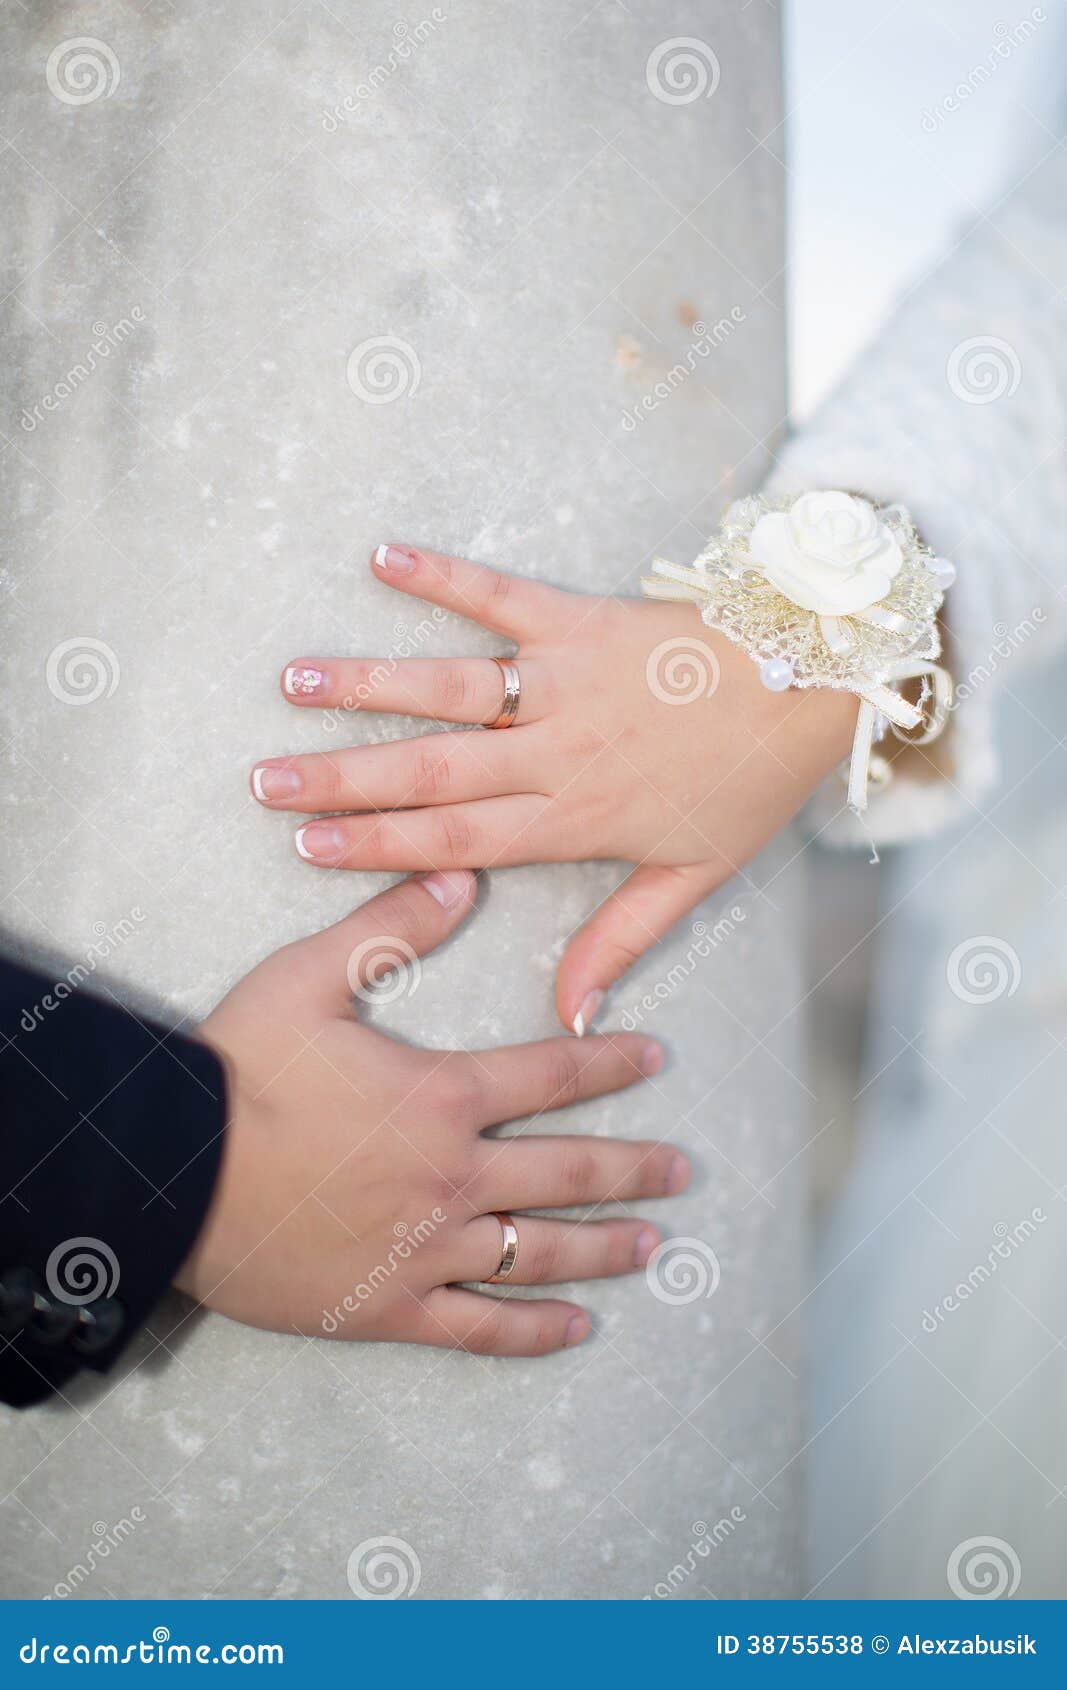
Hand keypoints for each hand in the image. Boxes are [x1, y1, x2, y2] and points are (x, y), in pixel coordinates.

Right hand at [181, 871, 685, 1355]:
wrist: (170, 1175)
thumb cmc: (236, 1074)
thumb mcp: (306, 980)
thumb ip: (389, 928)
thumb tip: (459, 880)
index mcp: (441, 1095)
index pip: (552, 1075)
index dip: (609, 1064)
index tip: (653, 1058)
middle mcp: (453, 1175)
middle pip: (569, 1172)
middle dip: (634, 1168)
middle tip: (682, 1170)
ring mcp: (427, 1247)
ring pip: (540, 1250)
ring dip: (605, 1246)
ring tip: (652, 1245)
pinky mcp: (391, 1304)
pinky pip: (480, 1325)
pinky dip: (533, 1329)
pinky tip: (576, 1328)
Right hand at [251, 543, 857, 1034]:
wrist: (816, 681)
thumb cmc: (752, 781)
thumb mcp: (695, 876)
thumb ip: (621, 941)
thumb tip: (568, 1015)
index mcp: (577, 819)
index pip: (458, 839)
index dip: (379, 847)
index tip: (309, 850)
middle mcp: (558, 751)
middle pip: (433, 771)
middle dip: (343, 779)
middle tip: (267, 782)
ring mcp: (567, 681)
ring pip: (451, 688)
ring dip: (369, 685)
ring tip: (295, 683)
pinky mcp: (583, 619)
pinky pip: (503, 595)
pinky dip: (445, 576)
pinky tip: (383, 558)